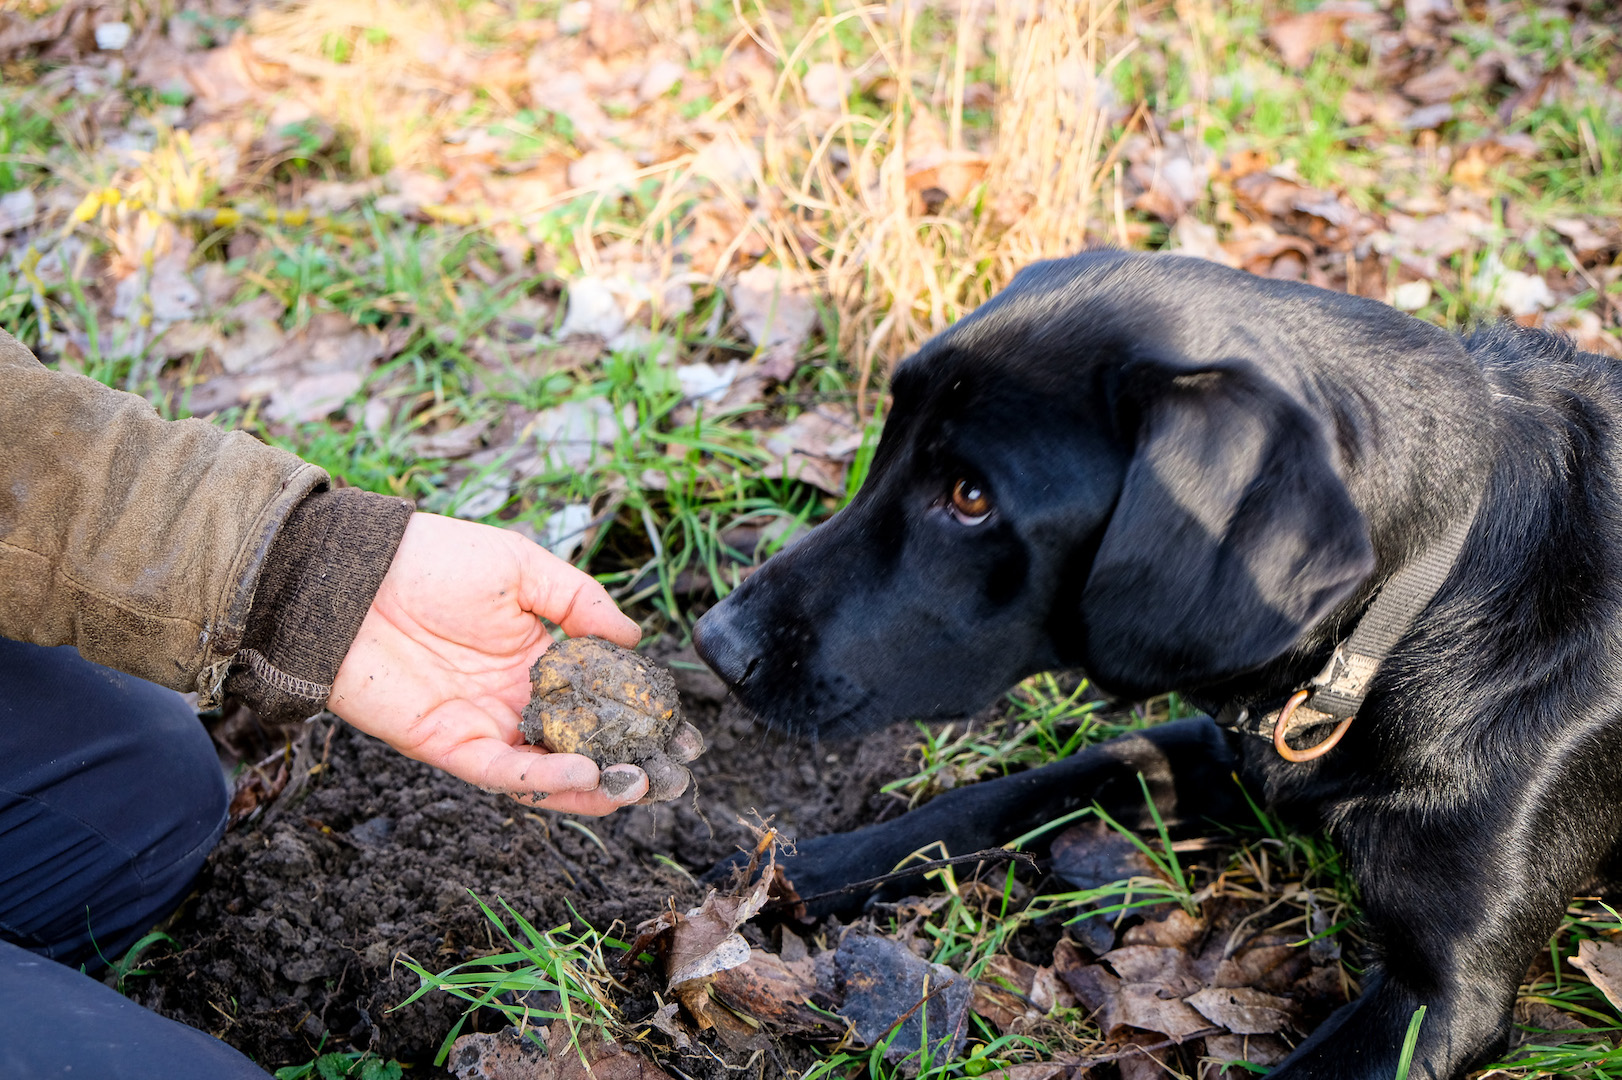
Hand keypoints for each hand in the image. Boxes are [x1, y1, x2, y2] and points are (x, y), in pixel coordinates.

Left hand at [329, 512, 647, 814]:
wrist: (353, 575)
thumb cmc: (433, 558)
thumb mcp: (521, 565)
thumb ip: (579, 601)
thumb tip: (633, 635)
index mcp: (537, 654)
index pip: (601, 697)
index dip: (642, 716)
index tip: (683, 732)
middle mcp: (516, 697)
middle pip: (583, 742)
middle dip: (631, 762)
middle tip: (675, 774)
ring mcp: (485, 724)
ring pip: (549, 770)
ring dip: (596, 786)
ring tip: (639, 785)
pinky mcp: (450, 745)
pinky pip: (506, 773)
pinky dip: (546, 782)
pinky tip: (588, 776)